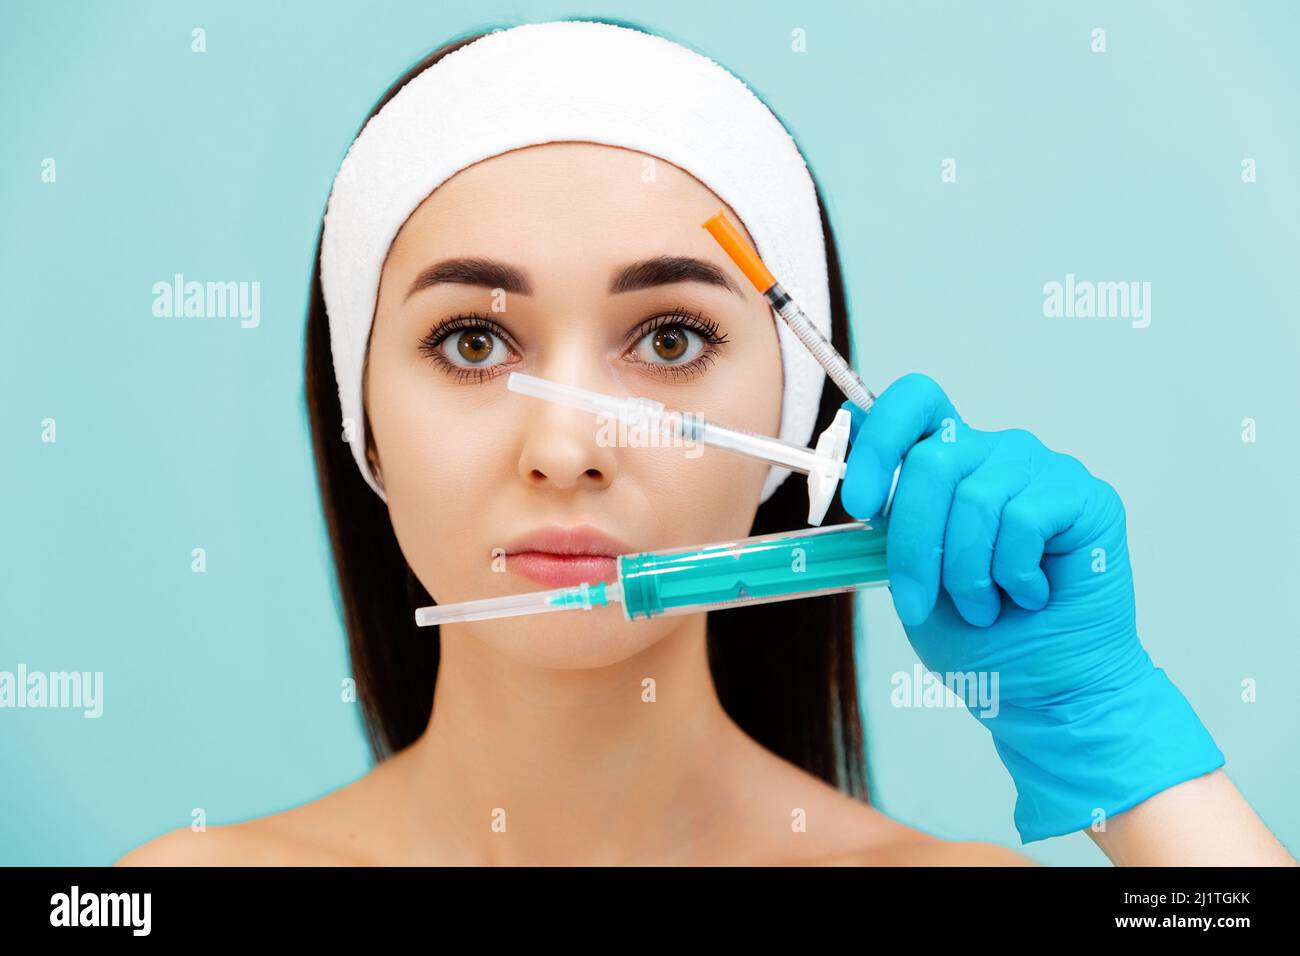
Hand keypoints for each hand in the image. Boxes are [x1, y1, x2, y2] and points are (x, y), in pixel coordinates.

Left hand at [840, 373, 1223, 842]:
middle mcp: (995, 453)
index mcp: (950, 462)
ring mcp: (1042, 469)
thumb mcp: (909, 575)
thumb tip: (842, 446)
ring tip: (985, 608)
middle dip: (913, 544)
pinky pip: (1024, 520)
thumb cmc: (976, 637)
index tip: (858, 502)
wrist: (1042, 690)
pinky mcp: (1085, 497)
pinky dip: (1013, 575)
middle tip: (920, 601)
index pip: (915, 402)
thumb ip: (885, 514)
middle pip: (932, 460)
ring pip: (975, 498)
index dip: (879, 438)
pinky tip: (1031, 596)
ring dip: (966, 574)